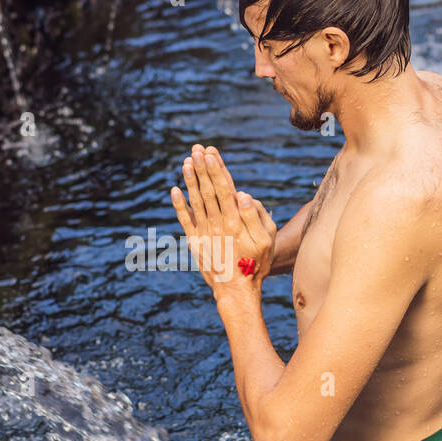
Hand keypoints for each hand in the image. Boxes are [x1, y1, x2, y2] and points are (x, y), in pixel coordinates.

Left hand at [170, 144, 275, 296]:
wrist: (236, 291)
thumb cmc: (256, 263)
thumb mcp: (266, 240)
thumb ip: (257, 216)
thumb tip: (243, 194)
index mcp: (236, 221)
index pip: (225, 188)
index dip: (216, 169)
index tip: (210, 153)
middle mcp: (218, 224)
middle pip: (208, 190)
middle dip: (202, 168)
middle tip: (196, 149)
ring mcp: (204, 233)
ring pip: (196, 201)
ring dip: (190, 180)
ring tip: (186, 162)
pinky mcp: (194, 243)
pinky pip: (184, 220)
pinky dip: (179, 205)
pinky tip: (174, 189)